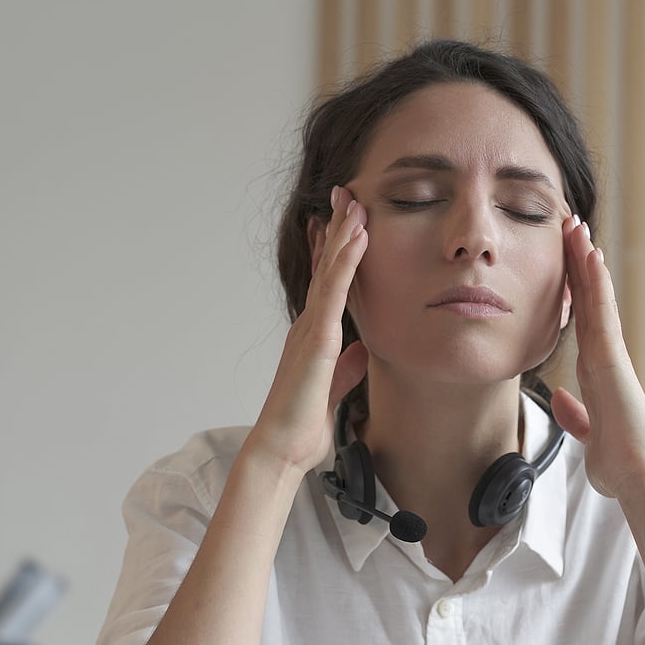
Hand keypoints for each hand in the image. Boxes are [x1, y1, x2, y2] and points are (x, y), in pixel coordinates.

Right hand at [248, 186, 370, 474]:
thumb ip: (346, 368)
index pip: (328, 286)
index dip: (335, 253)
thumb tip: (360, 351)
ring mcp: (311, 329)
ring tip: (354, 201)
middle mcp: (309, 326)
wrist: (283, 449)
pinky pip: (334, 292)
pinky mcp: (317, 340)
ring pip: (329, 271)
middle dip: (337, 230)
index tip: (344, 224)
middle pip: (326, 268)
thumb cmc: (303, 426)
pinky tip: (357, 237)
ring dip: (343, 234)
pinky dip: (346, 262)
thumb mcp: (334, 390)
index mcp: (314, 337)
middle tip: (348, 195)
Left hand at [550, 216, 644, 501]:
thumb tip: (561, 399)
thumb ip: (576, 414)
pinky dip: (597, 285)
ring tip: (576, 224)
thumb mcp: (587, 433)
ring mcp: (611, 355)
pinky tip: (591, 256)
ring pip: (596, 298)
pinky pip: (602, 314)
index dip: (572, 285)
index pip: (580, 318)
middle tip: (569, 222)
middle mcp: (604, 356)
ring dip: (586, 260)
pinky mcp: (613, 359)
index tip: (564, 255)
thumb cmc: (619, 460)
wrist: (640, 476)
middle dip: (577, 261)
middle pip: (588, 298)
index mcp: (597, 370)